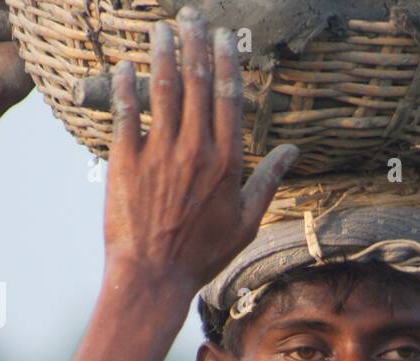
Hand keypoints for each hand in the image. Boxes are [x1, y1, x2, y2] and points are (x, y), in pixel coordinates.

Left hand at [102, 12, 297, 306]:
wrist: (154, 276)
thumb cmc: (202, 255)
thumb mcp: (246, 222)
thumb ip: (269, 181)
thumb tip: (293, 151)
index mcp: (226, 162)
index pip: (228, 98)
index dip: (225, 62)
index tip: (222, 37)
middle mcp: (195, 150)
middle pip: (196, 84)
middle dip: (194, 44)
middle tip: (190, 16)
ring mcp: (159, 153)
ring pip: (163, 90)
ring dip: (163, 54)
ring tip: (161, 29)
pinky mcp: (126, 161)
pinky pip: (126, 113)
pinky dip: (125, 87)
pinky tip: (125, 67)